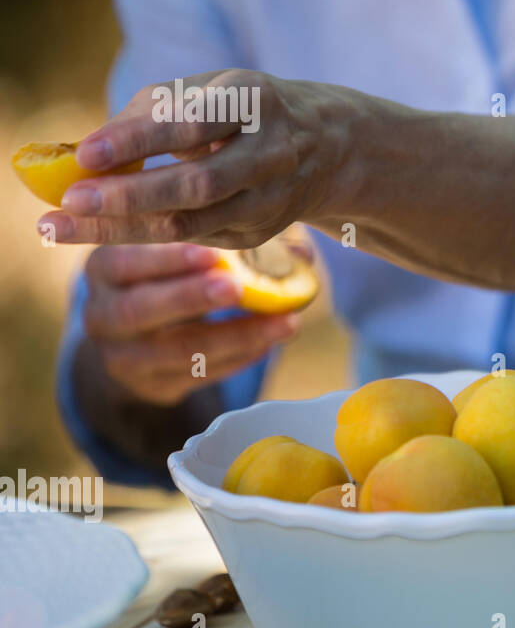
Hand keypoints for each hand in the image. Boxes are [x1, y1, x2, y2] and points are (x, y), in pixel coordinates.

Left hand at [41, 70, 351, 247]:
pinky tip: (95, 232)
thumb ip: (151, 112)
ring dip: (123, 227)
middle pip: (198, 184)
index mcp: (257, 102)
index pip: (194, 123)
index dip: (139, 140)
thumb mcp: (209, 89)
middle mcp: (271, 153)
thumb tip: (88, 151)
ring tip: (61, 227)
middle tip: (71, 201)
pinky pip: (193, 239)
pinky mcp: (260, 232)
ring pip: (192, 223)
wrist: (327, 147)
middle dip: (130, 195)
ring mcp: (271, 199)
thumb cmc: (244, 110)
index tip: (86, 154)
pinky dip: (141, 236)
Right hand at [80, 243, 299, 406]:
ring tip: (283, 322)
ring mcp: (122, 357)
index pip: (124, 263)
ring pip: (175, 352)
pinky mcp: (151, 386)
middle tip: (236, 287)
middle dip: (190, 299)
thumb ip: (237, 241)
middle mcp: (100, 314)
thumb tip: (301, 253)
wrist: (143, 333)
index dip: (167, 260)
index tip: (213, 253)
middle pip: (138, 311)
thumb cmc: (175, 272)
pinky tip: (271, 341)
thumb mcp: (189, 248)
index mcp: (103, 268)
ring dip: (234, 336)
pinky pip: (197, 375)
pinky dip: (239, 357)